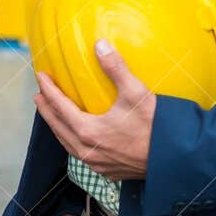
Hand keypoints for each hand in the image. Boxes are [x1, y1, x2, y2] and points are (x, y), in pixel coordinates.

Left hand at [35, 39, 155, 179]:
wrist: (176, 159)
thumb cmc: (155, 127)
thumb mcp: (135, 93)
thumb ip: (115, 68)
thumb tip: (100, 44)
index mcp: (88, 131)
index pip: (60, 106)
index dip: (48, 89)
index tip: (40, 76)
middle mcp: (87, 151)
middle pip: (57, 127)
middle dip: (46, 110)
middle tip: (39, 95)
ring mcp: (96, 164)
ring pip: (67, 143)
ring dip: (57, 127)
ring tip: (52, 114)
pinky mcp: (107, 171)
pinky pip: (80, 154)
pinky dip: (71, 141)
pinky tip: (76, 136)